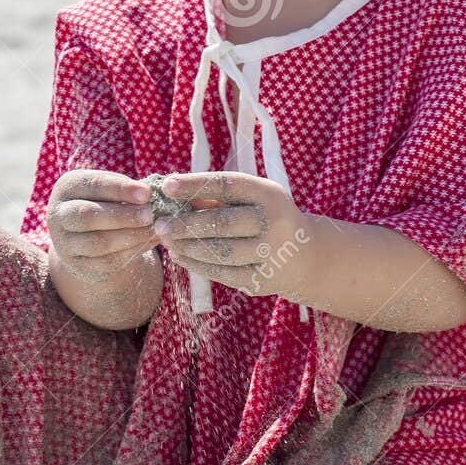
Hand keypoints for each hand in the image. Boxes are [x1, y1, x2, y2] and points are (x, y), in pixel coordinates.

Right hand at [47, 169, 157, 281]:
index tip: (146, 193)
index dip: (120, 189)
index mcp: (68, 187)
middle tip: (150, 215)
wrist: (86, 235)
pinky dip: (131, 252)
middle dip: (123, 215)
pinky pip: (106, 262)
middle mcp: (59, 214)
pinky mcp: (77, 265)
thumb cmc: (103, 202)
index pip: (93, 185)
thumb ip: (125, 190)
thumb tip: (150, 195)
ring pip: (98, 242)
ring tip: (153, 229)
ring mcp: (65, 243)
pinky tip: (148, 242)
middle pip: (88, 216)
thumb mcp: (108, 190)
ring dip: (130, 236)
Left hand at [149, 170, 305, 298]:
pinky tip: (179, 256)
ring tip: (166, 240)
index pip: (227, 185)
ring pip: (219, 251)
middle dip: (186, 223)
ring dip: (187, 246)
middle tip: (159, 224)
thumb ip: (217, 197)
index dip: (195, 184)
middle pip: (222, 222)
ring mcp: (270, 254)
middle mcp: (274, 223)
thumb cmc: (265, 218)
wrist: (306, 256)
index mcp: (269, 194)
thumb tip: (174, 193)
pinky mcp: (261, 280)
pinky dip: (196, 265)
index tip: (167, 186)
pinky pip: (222, 273)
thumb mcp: (251, 200)